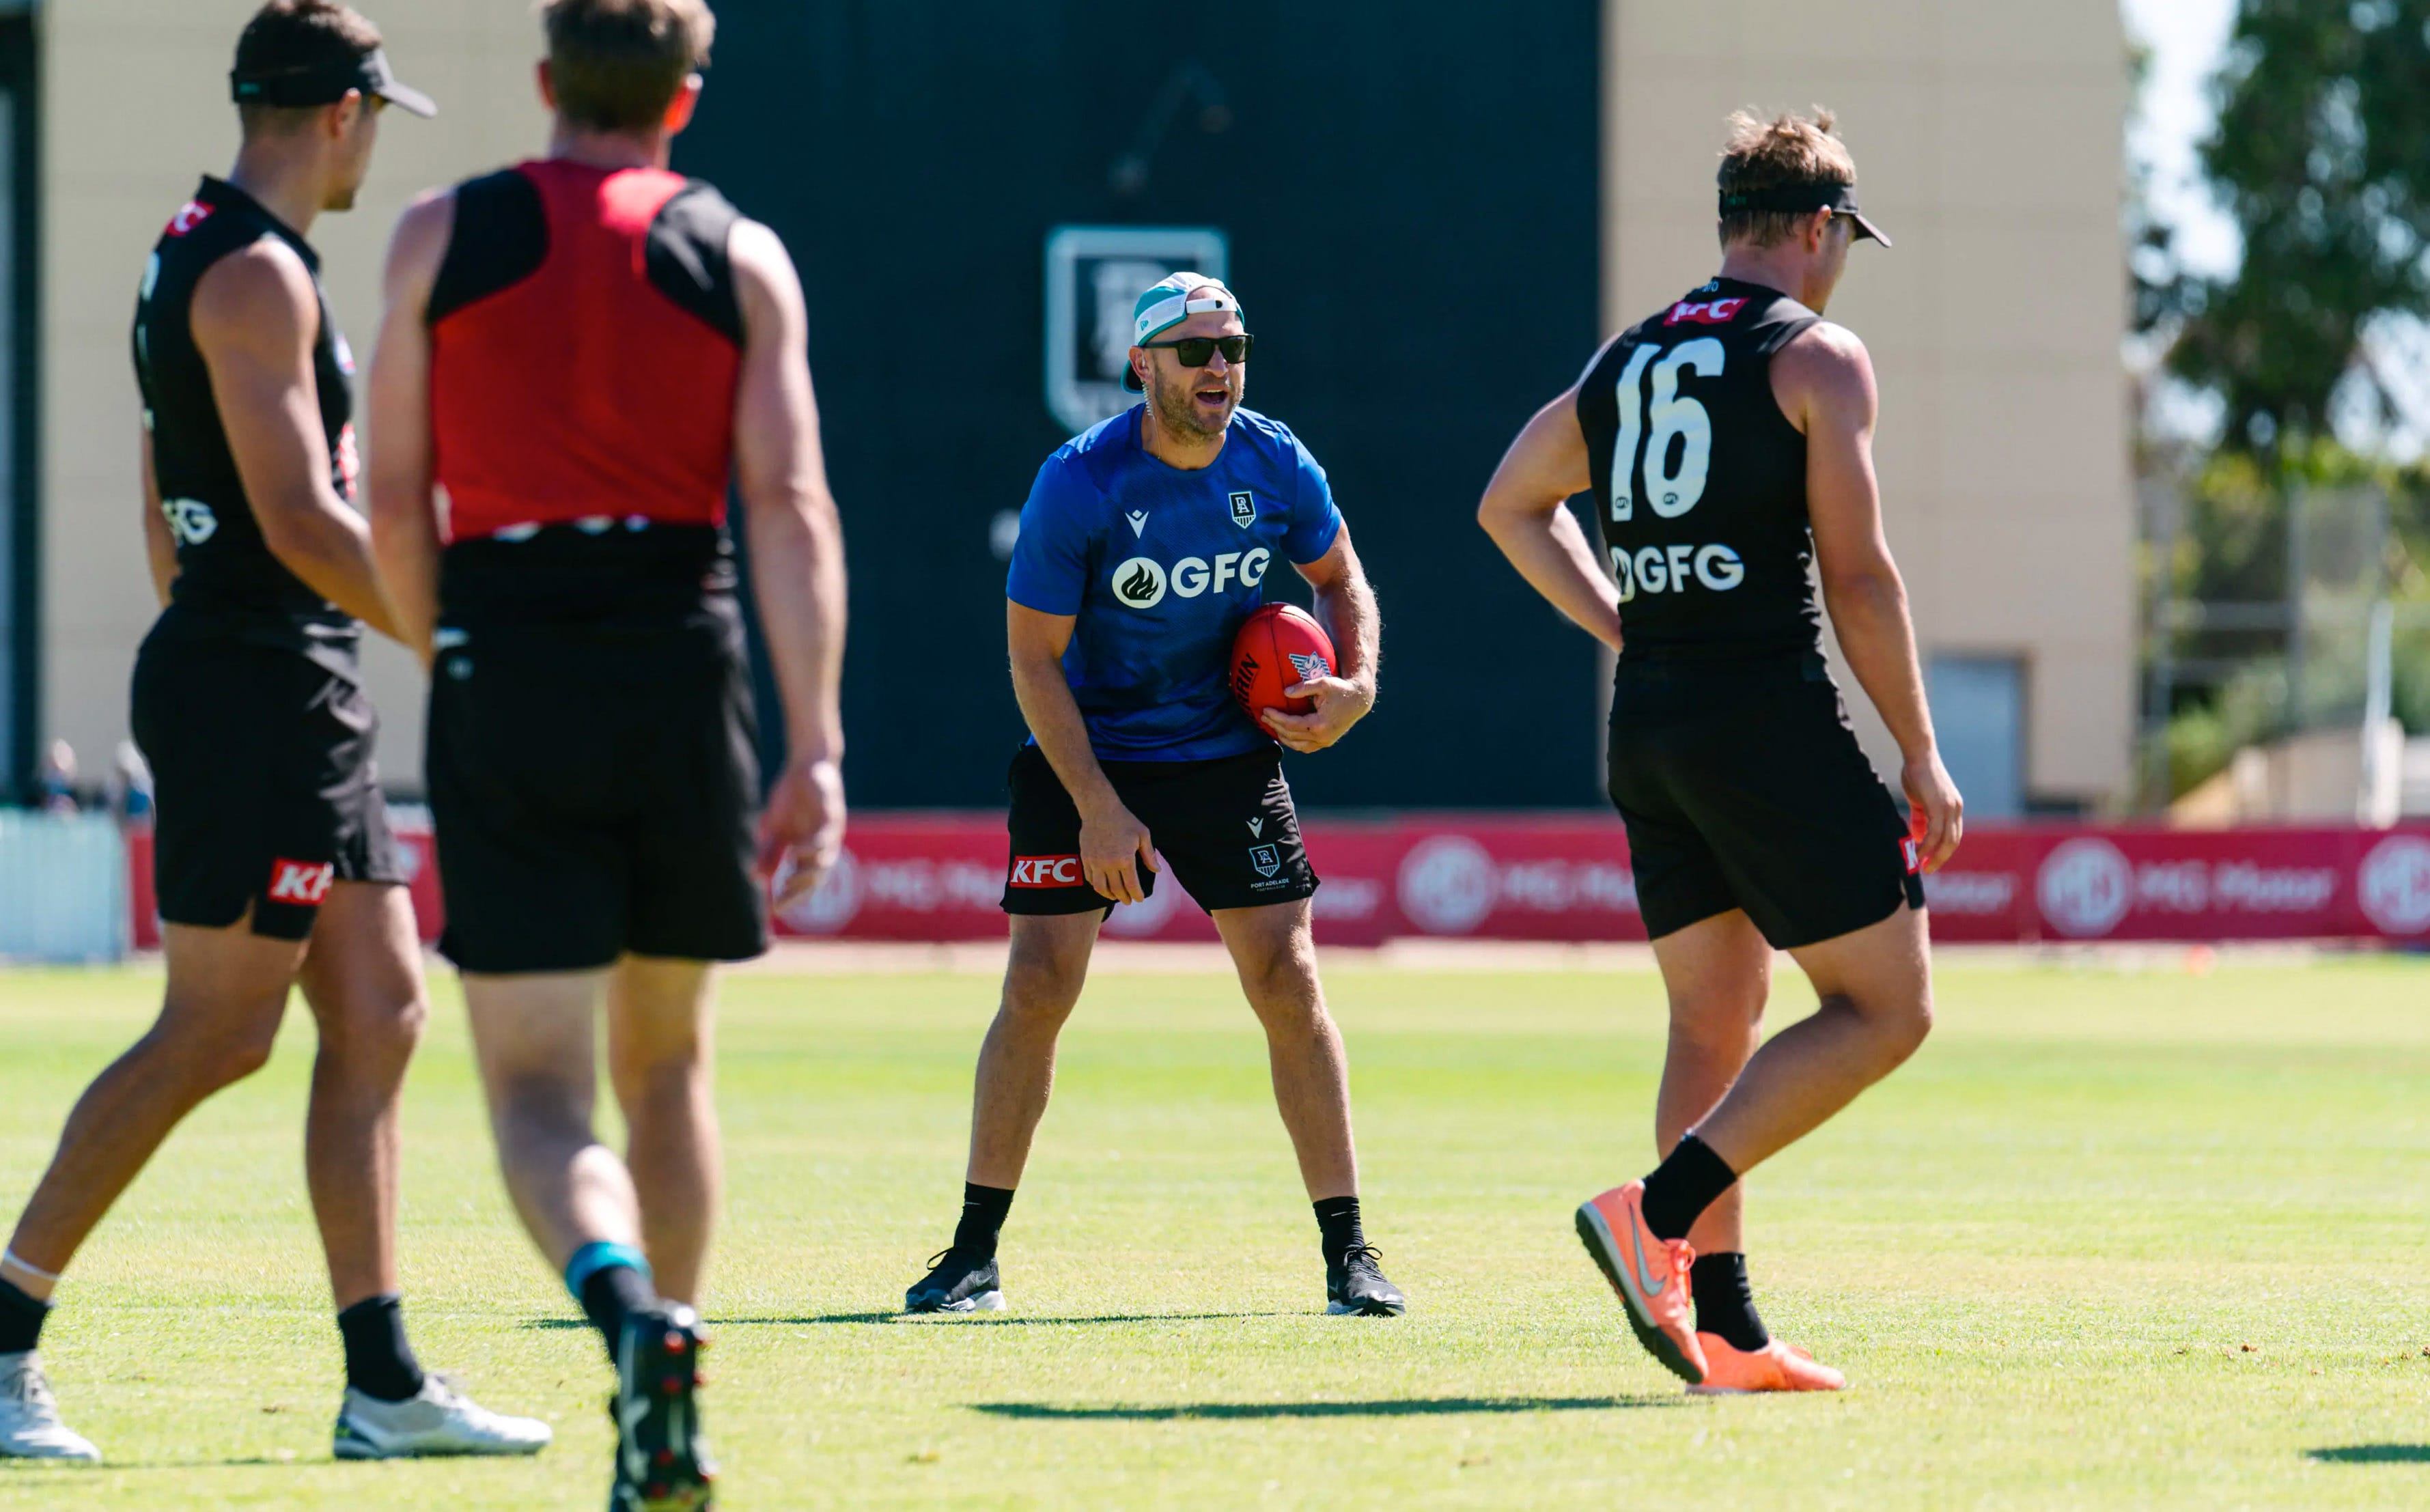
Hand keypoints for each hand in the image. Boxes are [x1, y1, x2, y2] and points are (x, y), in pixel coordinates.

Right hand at [757, 755, 845, 906]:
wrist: (806, 764)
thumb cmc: (793, 796)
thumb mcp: (776, 828)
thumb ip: (770, 852)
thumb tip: (756, 879)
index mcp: (809, 852)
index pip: (804, 883)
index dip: (790, 898)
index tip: (774, 910)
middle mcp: (823, 846)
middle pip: (816, 879)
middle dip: (798, 893)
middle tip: (781, 903)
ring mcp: (829, 831)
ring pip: (825, 862)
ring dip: (807, 875)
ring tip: (788, 883)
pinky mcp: (832, 814)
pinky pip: (825, 836)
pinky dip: (811, 847)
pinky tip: (796, 852)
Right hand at [1078, 796, 1158, 904]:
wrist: (1100, 809)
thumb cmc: (1124, 819)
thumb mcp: (1143, 835)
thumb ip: (1149, 855)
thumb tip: (1157, 870)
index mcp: (1125, 859)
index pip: (1132, 885)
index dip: (1136, 895)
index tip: (1140, 899)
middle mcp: (1109, 864)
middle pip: (1117, 889)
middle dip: (1124, 898)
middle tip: (1128, 901)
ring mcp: (1095, 862)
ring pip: (1100, 888)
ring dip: (1109, 895)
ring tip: (1115, 897)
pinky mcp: (1086, 858)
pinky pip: (1090, 878)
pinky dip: (1096, 886)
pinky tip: (1102, 886)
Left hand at [1260, 677, 1373, 753]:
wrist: (1359, 700)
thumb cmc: (1341, 688)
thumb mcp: (1323, 683)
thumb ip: (1304, 687)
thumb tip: (1285, 692)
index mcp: (1320, 724)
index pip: (1291, 724)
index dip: (1276, 718)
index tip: (1265, 710)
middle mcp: (1322, 737)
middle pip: (1291, 736)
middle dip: (1275, 726)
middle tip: (1263, 716)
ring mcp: (1324, 742)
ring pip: (1297, 745)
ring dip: (1282, 737)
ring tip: (1272, 725)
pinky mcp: (1326, 742)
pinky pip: (1306, 747)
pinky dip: (1294, 742)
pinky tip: (1285, 733)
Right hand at [1902, 749, 1962, 873]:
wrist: (1918, 754)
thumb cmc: (1917, 773)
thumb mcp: (1919, 799)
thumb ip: (1920, 818)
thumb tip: (1919, 837)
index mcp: (1953, 807)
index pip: (1952, 835)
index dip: (1942, 850)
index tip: (1931, 861)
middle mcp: (1955, 809)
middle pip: (1953, 841)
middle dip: (1941, 858)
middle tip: (1928, 869)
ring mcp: (1949, 808)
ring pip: (1946, 840)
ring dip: (1935, 856)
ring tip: (1922, 865)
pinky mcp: (1939, 806)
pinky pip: (1934, 833)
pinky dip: (1927, 846)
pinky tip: (1917, 852)